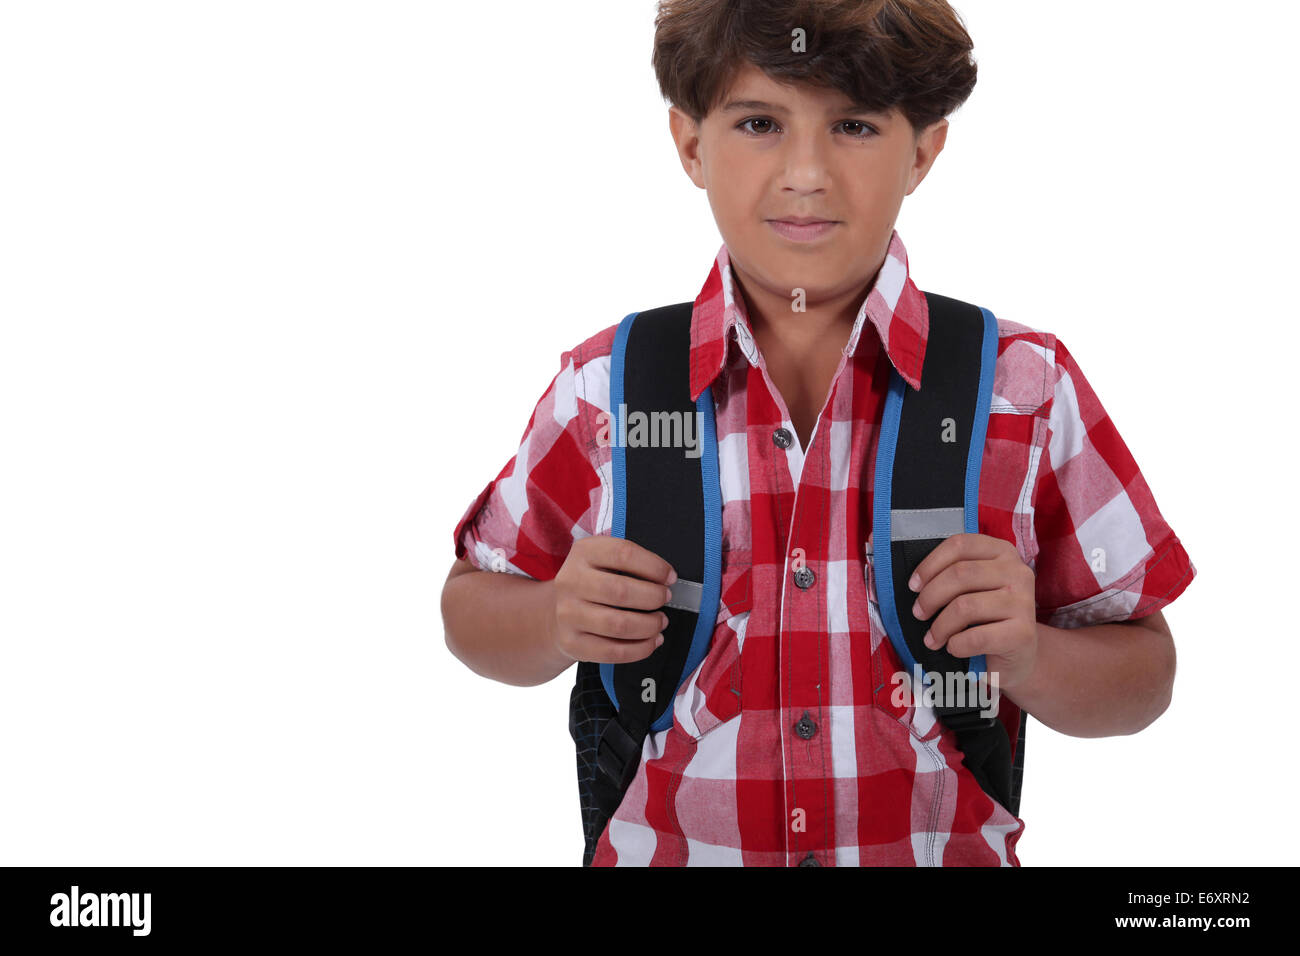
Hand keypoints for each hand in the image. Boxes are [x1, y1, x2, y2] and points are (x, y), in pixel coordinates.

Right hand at [547, 535, 676, 664]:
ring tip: (660, 622)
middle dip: (653, 597)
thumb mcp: (604, 559)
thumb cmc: (593, 583)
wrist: (558, 611)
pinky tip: (652, 641)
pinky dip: (640, 649)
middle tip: (664, 599)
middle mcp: (571, 582)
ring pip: (619, 625)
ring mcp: (568, 614)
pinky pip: (613, 652)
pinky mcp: (572, 642)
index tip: (669, 577)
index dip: (654, 566)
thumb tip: (666, 578)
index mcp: (583, 552)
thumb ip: (631, 561)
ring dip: (649, 625)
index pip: (623, 554)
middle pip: (621, 591)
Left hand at [907, 533, 1037, 692]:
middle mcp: (1018, 572)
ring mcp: (1023, 602)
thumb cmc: (988, 617)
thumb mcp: (974, 588)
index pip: (960, 545)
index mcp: (1003, 552)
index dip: (930, 564)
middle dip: (930, 597)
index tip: (914, 585)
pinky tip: (953, 647)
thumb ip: (954, 575)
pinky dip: (956, 645)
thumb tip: (916, 583)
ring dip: (940, 626)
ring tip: (932, 638)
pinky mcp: (1024, 633)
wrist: (1019, 655)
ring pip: (965, 607)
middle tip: (918, 613)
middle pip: (960, 574)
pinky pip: (976, 637)